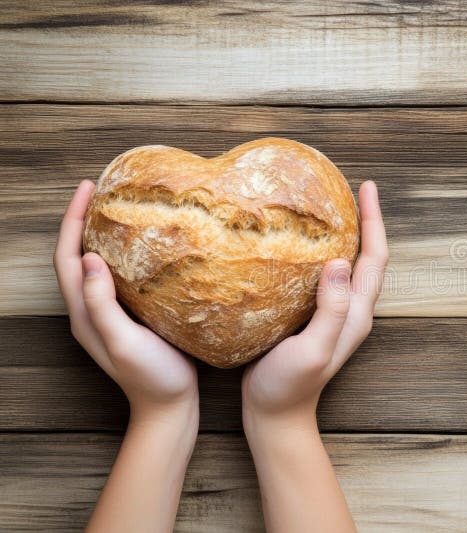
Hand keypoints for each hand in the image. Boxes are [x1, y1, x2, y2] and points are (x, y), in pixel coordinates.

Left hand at [53, 180, 198, 423]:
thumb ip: (102, 304)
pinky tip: (143, 246)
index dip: (72, 220)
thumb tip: (90, 258)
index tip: (88, 187)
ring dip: (99, 235)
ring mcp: (109, 316)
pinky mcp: (130, 318)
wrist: (170, 408)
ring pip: (94, 265)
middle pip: (75, 257)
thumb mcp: (125, 342)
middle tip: (101, 190)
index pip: (68, 257)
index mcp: (84, 314)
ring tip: (117, 209)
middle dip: (81, 220)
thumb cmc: (152, 378)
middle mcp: (90, 312)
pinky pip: (117, 277)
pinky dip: (122, 253)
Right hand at [242, 180, 388, 430]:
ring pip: (348, 265)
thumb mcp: (313, 349)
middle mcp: (350, 311)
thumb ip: (330, 309)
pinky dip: (321, 253)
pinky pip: (324, 277)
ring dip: (346, 235)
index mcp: (356, 314)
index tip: (368, 187)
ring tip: (331, 207)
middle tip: (351, 189)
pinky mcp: (313, 318)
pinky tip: (301, 244)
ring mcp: (333, 315)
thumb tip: (340, 262)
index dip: (374, 221)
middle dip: (365, 221)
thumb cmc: (290, 387)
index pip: (375, 259)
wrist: (275, 417)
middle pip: (367, 257)